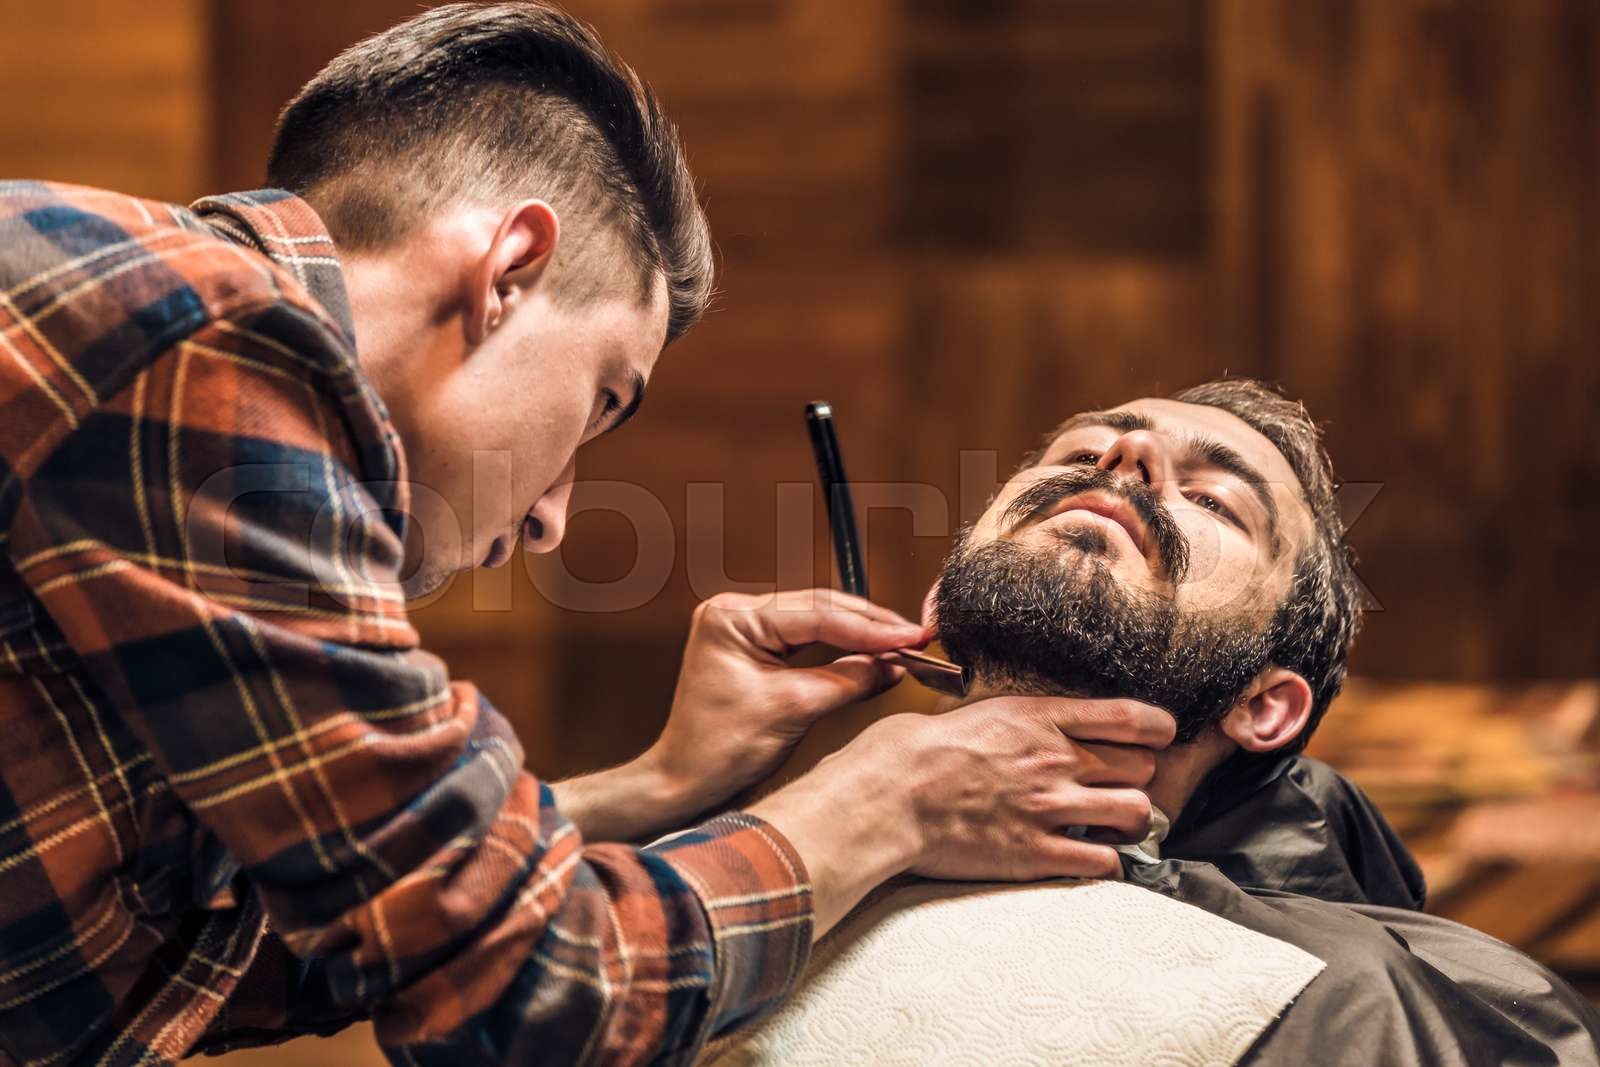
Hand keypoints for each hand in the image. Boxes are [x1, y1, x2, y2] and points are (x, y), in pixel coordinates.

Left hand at [640, 589, 925, 818]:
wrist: (685, 782)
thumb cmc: (719, 750)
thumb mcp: (794, 709)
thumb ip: (849, 680)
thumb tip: (893, 664)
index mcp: (733, 618)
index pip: (817, 615)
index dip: (870, 628)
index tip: (909, 638)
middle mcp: (734, 613)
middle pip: (818, 610)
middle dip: (868, 626)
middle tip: (914, 639)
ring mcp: (742, 628)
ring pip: (816, 621)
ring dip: (858, 634)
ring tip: (900, 645)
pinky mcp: (752, 648)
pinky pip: (805, 640)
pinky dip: (839, 649)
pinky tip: (871, 654)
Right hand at [749, 695, 1173, 934]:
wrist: (886, 798)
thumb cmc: (911, 751)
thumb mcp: (969, 712)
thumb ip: (1012, 719)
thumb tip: (1022, 725)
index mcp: (1039, 717)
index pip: (1131, 717)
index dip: (1158, 728)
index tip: (1159, 736)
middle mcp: (1055, 760)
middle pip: (1142, 767)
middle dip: (1136, 776)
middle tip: (1117, 784)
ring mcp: (1051, 808)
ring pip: (1136, 813)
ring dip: (1129, 820)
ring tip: (1110, 823)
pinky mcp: (1039, 853)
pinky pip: (1104, 861)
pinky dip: (1105, 861)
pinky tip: (1088, 857)